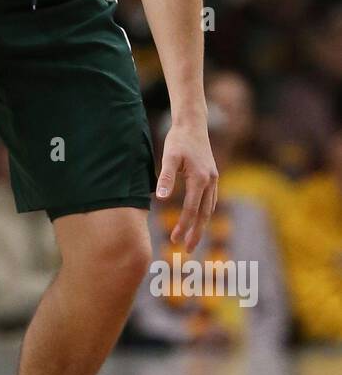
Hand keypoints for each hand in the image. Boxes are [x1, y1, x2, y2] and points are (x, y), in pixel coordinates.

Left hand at [156, 120, 217, 251]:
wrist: (192, 124)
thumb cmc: (178, 140)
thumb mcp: (168, 157)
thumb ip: (165, 178)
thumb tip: (161, 199)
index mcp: (199, 179)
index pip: (191, 210)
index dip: (183, 226)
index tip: (174, 240)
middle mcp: (210, 182)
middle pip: (204, 214)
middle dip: (196, 233)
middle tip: (187, 251)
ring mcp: (214, 179)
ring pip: (209, 209)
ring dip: (201, 226)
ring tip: (193, 240)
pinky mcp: (213, 176)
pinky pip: (211, 200)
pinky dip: (205, 213)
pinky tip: (199, 219)